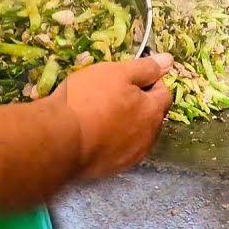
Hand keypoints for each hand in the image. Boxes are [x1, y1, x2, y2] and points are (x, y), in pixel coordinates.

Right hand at [47, 54, 173, 179]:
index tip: (130, 79)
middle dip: (140, 106)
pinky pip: (120, 151)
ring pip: (137, 136)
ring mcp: (132, 156)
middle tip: (114, 97)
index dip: (151, 83)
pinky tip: (96, 137)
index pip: (164, 94)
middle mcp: (148, 137)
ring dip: (128, 126)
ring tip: (103, 118)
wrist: (60, 138)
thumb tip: (169, 60)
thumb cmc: (87, 99)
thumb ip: (145, 68)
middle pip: (152, 117)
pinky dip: (114, 143)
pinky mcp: (114, 168)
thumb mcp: (116, 73)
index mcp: (152, 111)